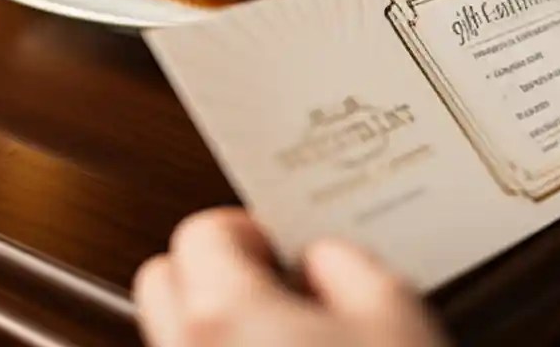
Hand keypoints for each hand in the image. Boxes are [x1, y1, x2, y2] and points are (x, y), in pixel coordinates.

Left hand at [134, 208, 447, 346]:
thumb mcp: (397, 317)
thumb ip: (352, 267)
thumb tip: (327, 258)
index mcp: (226, 314)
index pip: (201, 232)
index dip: (246, 227)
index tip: (280, 240)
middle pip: (163, 280)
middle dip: (210, 269)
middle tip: (270, 278)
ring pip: (175, 333)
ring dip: (215, 319)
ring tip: (285, 327)